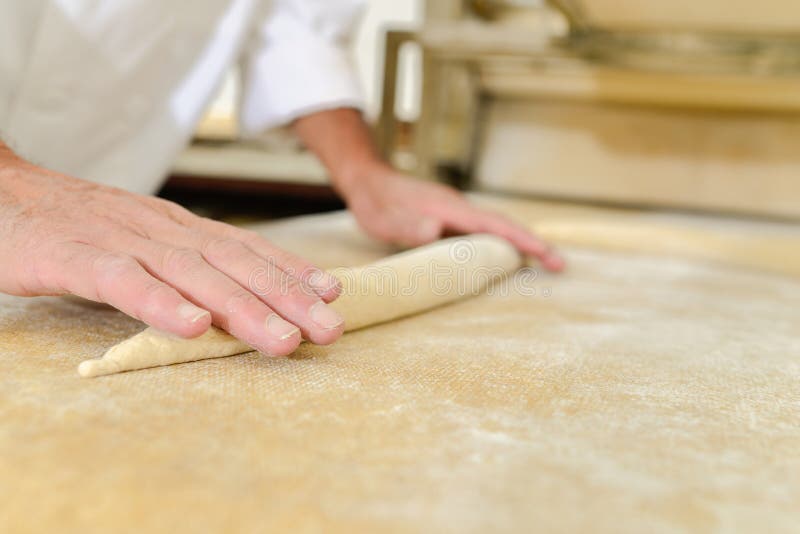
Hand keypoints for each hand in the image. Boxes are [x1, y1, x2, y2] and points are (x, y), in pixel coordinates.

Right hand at [0, 157, 344, 355]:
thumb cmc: (74, 225)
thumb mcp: (139, 241)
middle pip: (234, 263)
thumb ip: (181, 267)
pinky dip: (161, 303)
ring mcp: (120, 239)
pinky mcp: (74, 255)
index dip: (291, 270)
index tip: (333, 294)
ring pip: (193, 274)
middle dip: (287, 297)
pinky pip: (123, 280)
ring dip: (242, 308)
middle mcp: (160, 229)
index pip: (246, 248)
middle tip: (331, 329)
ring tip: (283, 340)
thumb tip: (226, 302)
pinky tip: (194, 327)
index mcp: (176, 228)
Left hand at [338, 164, 564, 270]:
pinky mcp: (449, 220)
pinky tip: (504, 258)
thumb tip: (435, 232)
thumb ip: (409, 227)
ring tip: (544, 264)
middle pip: (505, 226)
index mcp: (452, 208)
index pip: (496, 225)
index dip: (524, 240)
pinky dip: (500, 245)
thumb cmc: (377, 203)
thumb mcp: (387, 220)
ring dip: (520, 245)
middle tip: (560, 266)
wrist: (368, 182)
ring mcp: (456, 214)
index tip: (549, 255)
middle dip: (533, 244)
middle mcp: (460, 209)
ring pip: (496, 230)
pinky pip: (482, 234)